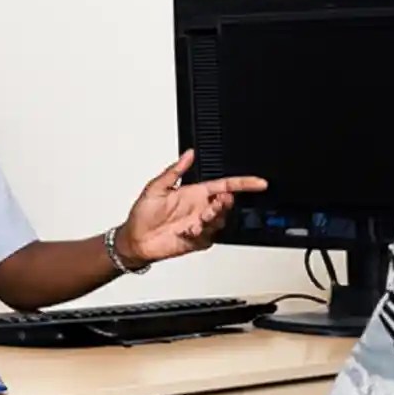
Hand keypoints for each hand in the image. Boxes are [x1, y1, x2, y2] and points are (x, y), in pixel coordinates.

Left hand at [116, 150, 266, 266]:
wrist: (135, 240)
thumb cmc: (143, 214)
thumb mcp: (156, 187)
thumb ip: (175, 170)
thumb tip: (188, 153)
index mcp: (195, 193)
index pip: (225, 185)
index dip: (243, 183)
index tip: (258, 182)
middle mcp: (200, 208)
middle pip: (226, 204)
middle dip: (226, 202)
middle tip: (220, 200)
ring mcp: (200, 225)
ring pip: (219, 221)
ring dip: (213, 217)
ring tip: (200, 217)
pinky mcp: (197, 241)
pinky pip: (207, 237)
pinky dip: (200, 233)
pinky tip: (187, 230)